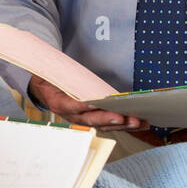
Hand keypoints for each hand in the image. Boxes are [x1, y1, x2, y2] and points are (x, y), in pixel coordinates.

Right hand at [28, 76, 147, 130]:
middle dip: (109, 119)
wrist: (46, 91)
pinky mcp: (95, 119)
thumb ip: (56, 72)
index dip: (82, 106)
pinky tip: (140, 123)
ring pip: (104, 125)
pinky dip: (125, 125)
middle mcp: (72, 116)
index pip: (71, 106)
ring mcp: (84, 120)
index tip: (94, 104)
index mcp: (59, 103)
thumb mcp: (48, 73)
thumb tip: (56, 62)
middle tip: (124, 118)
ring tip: (139, 122)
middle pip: (92, 120)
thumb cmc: (51, 80)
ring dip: (123, 125)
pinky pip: (110, 124)